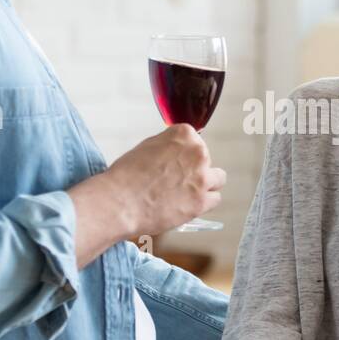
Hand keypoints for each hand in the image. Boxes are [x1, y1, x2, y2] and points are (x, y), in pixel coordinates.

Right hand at [101, 124, 225, 236]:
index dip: (184, 155)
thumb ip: (168, 146)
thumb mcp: (147, 146)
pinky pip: (215, 199)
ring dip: (205, 185)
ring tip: (187, 194)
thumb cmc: (126, 175)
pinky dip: (203, 203)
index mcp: (184, 135)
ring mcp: (202, 177)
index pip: (195, 142)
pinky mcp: (202, 201)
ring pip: (218, 179)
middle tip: (176, 181)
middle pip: (206, 160)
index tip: (174, 164)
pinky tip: (188, 205)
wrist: (120, 202)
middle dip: (194, 170)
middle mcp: (198, 153)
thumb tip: (176, 152)